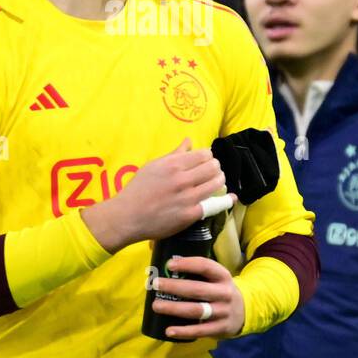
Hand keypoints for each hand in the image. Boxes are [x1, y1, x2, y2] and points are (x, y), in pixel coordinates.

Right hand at [82, 138, 235, 252]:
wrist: (127, 216)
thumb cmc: (138, 189)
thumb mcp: (153, 166)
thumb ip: (174, 154)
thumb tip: (189, 141)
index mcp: (173, 165)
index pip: (205, 154)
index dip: (208, 157)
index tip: (206, 162)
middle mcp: (182, 179)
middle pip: (214, 167)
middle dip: (216, 168)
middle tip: (212, 172)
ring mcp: (188, 197)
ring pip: (217, 183)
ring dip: (220, 181)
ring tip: (217, 182)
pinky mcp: (191, 214)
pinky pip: (215, 205)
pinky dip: (225, 200)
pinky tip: (230, 198)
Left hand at [151, 254, 245, 339]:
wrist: (244, 312)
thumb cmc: (220, 292)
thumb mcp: (217, 279)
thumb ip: (197, 272)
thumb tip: (165, 260)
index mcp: (223, 277)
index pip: (206, 267)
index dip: (188, 264)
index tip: (169, 264)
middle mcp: (225, 293)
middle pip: (197, 289)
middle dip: (175, 286)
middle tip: (155, 284)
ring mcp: (223, 312)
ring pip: (197, 310)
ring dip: (174, 308)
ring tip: (156, 305)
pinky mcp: (220, 328)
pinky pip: (200, 331)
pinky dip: (184, 331)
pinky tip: (168, 330)